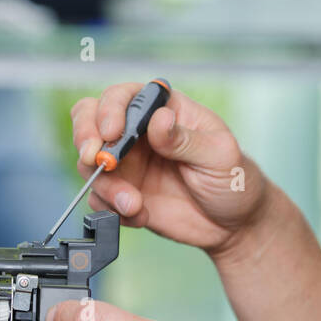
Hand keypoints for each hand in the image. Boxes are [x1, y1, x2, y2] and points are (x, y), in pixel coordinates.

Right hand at [69, 82, 267, 256]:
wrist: (235, 225)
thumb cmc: (234, 179)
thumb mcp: (219, 155)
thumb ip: (185, 139)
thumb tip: (158, 120)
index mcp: (165, 110)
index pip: (125, 95)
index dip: (110, 108)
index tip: (112, 132)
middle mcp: (139, 132)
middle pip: (91, 118)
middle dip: (85, 136)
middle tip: (93, 160)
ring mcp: (128, 164)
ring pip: (89, 162)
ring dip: (105, 184)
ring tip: (133, 203)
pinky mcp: (123, 194)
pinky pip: (99, 198)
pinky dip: (112, 209)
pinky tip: (140, 215)